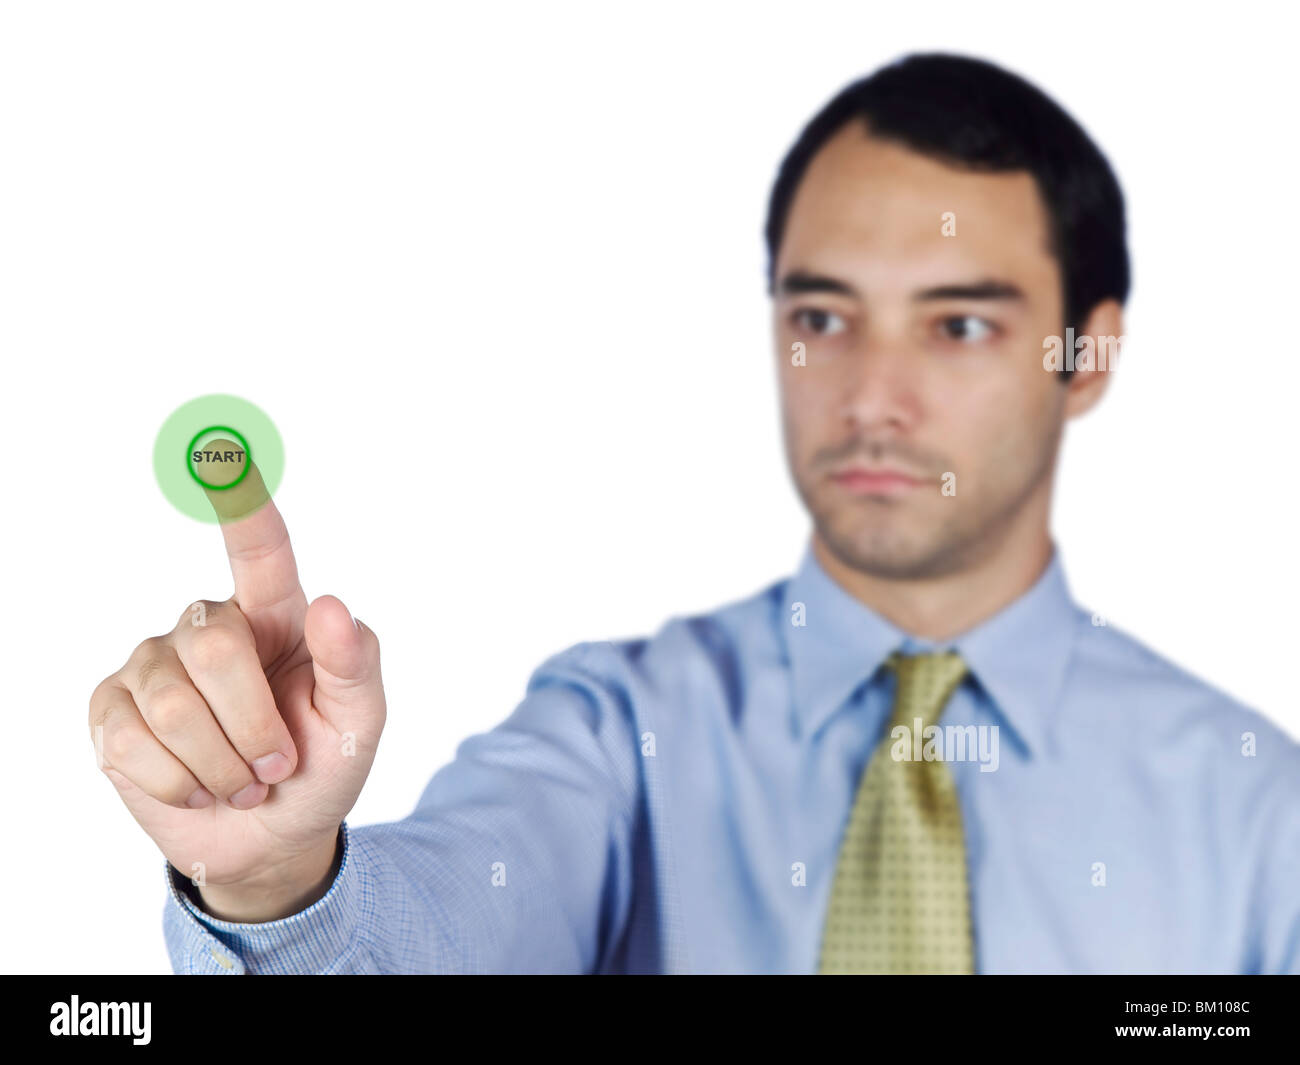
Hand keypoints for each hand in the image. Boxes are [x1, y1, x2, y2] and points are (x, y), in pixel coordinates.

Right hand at [89, 446, 385, 920]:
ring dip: (222, 764)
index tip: (225, 453)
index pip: (261, 552)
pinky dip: (181, 783)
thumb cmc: (322, 765)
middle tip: (277, 762)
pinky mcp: (112, 711)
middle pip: (216, 650)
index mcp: (277, 616)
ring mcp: (154, 665)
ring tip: (242, 778)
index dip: (244, 507)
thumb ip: (356, 664)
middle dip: (254, 726)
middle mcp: (211, 627)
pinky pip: (134, 743)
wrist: (269, 838)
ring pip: (174, 706)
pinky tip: (199, 787)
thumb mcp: (359, 722)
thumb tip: (332, 603)